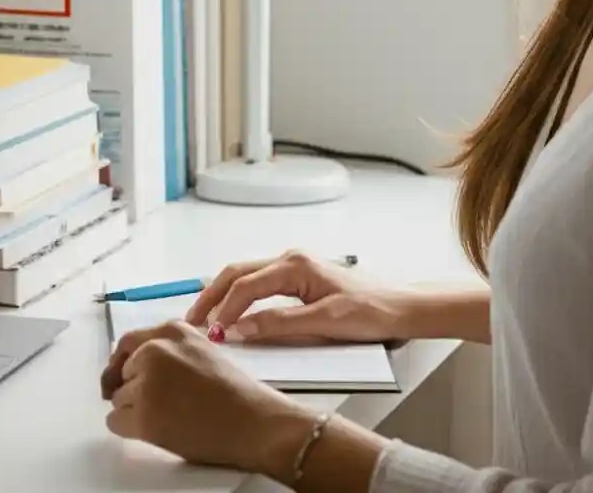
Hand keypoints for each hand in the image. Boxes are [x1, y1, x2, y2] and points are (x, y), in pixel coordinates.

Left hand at [100, 321, 308, 475]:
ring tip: (171, 417)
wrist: (256, 422)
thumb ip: (169, 351)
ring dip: (134, 410)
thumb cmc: (236, 394)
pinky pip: (114, 421)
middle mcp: (155, 349)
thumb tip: (133, 367)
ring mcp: (147, 382)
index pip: (128, 344)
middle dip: (133, 389)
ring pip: (117, 398)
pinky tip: (157, 430)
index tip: (121, 376)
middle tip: (162, 405)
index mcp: (171, 330)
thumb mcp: (202, 351)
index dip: (124, 364)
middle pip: (121, 373)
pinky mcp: (143, 414)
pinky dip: (129, 428)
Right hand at [185, 251, 415, 344]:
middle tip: (191, 320)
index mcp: (295, 265)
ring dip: (221, 295)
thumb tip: (240, 329)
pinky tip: (230, 311)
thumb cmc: (372, 312)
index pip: (246, 286)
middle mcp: (290, 260)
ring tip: (204, 317)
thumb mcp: (325, 322)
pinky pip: (257, 283)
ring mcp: (292, 267)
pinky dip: (238, 296)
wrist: (401, 308)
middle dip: (211, 296)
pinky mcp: (297, 279)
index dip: (225, 310)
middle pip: (236, 273)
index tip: (213, 333)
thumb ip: (280, 324)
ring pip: (244, 276)